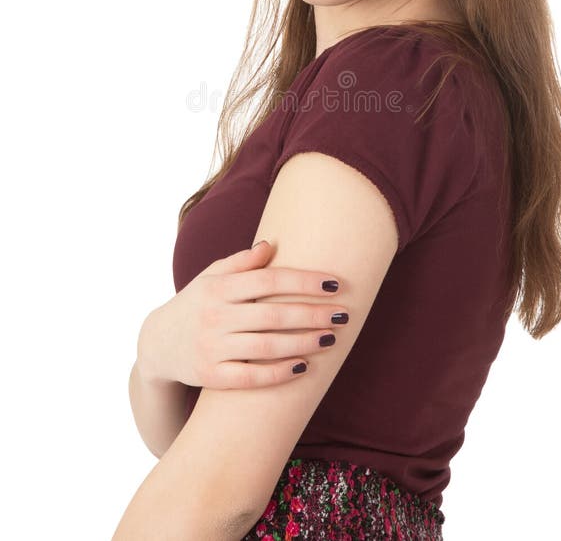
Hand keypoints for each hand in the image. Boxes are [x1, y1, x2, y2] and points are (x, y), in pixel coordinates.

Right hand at [136, 241, 349, 389]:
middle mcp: (215, 316)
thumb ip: (241, 262)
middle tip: (343, 315)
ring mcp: (212, 347)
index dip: (303, 281)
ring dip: (304, 343)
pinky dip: (280, 372)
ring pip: (267, 346)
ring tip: (331, 338)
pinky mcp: (211, 376)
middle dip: (312, 314)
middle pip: (274, 314)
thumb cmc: (195, 304)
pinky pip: (251, 376)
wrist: (156, 344)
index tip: (334, 283)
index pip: (269, 280)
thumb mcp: (211, 276)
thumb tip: (271, 245)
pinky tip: (305, 366)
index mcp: (219, 287)